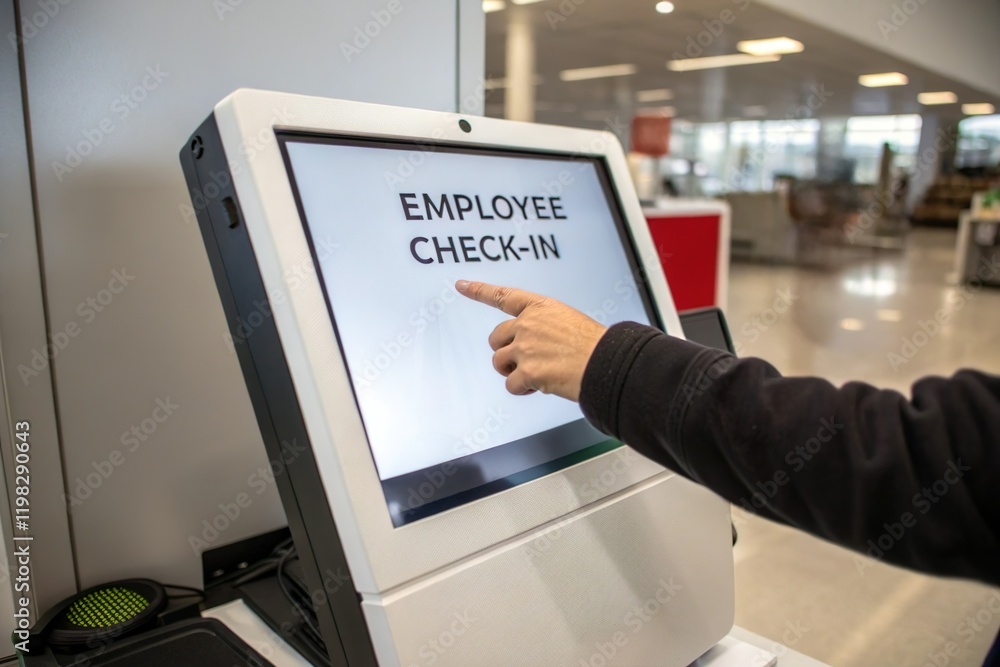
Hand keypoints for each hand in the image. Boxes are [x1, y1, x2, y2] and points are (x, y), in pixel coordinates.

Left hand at [456, 280, 606, 400]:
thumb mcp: (569, 322)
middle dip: (505, 352)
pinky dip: (522, 390)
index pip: (504, 296)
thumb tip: (530, 349)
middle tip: (523, 363)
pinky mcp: (527, 371)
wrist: (608, 363)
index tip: (461, 285)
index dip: (479, 291)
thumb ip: (543, 329)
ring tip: (533, 376)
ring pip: (499, 362)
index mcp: (540, 308)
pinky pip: (511, 385)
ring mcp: (525, 347)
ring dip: (511, 372)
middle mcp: (528, 324)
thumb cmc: (595, 345)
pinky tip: (539, 387)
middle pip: (495, 338)